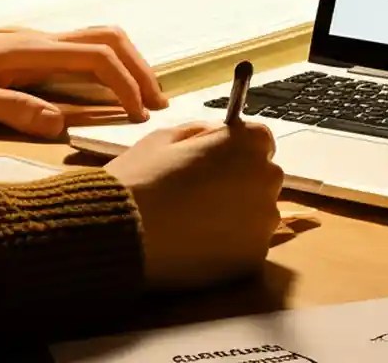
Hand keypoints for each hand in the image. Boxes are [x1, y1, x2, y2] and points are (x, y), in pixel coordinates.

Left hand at [0, 27, 168, 137]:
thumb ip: (9, 108)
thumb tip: (57, 123)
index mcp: (31, 50)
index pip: (96, 56)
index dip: (125, 83)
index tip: (139, 114)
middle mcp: (43, 40)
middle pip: (110, 39)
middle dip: (140, 69)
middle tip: (159, 105)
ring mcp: (42, 42)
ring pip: (103, 39)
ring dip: (131, 64)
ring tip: (147, 97)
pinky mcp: (38, 51)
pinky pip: (88, 50)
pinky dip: (114, 65)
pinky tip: (116, 90)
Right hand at [104, 121, 283, 289]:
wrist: (120, 234)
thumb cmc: (140, 178)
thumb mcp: (166, 137)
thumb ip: (203, 130)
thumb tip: (220, 134)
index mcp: (248, 142)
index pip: (260, 140)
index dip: (235, 151)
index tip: (214, 163)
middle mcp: (267, 178)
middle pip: (262, 177)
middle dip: (240, 182)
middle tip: (200, 194)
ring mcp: (264, 220)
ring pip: (258, 213)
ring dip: (237, 215)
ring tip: (195, 223)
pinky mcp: (255, 256)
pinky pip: (248, 244)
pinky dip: (230, 245)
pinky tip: (197, 245)